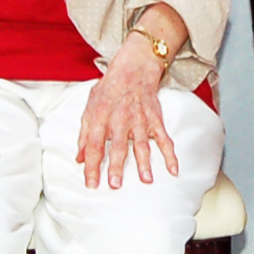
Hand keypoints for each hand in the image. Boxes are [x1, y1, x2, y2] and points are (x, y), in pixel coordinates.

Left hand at [74, 44, 179, 189]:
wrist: (133, 70)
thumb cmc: (108, 90)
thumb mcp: (89, 107)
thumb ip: (84, 135)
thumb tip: (80, 158)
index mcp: (101, 117)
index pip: (94, 145)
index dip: (92, 166)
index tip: (91, 183)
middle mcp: (120, 119)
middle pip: (118, 146)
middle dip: (117, 166)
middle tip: (115, 184)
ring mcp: (140, 120)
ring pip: (141, 144)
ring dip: (144, 163)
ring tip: (146, 179)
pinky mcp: (155, 120)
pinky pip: (163, 139)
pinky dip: (170, 154)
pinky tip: (173, 169)